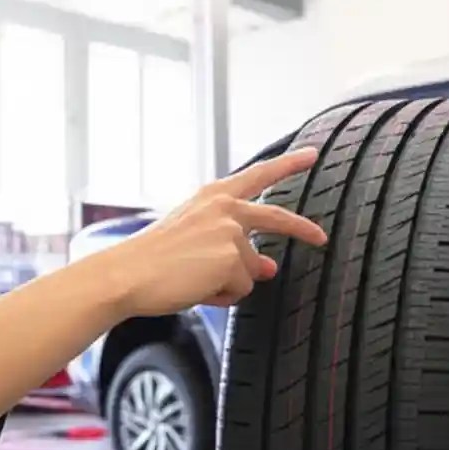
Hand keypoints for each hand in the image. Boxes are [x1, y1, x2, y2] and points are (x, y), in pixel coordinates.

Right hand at [100, 147, 325, 315]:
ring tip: (192, 280)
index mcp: (211, 196)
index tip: (312, 153)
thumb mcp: (197, 245)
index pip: (257, 175)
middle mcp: (224, 206)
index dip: (287, 164)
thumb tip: (268, 267)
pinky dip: (222, 296)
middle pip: (276, 217)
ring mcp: (231, 230)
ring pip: (250, 269)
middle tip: (320, 238)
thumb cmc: (153, 260)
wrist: (128, 274)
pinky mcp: (233, 257)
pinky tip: (196, 287)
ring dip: (227, 282)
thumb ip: (234, 249)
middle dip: (302, 229)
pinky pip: (242, 289)